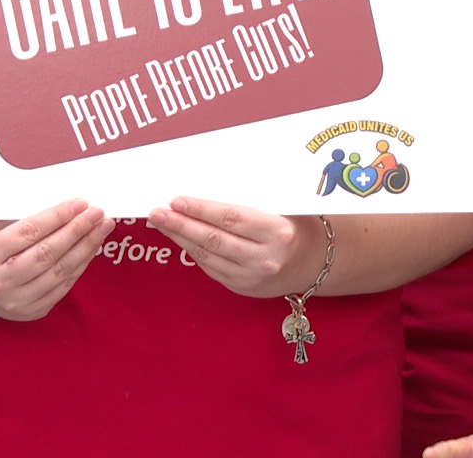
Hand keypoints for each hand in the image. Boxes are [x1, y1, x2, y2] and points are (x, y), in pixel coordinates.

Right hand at [0, 200, 112, 321]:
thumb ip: (31, 223)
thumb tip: (72, 210)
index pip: (29, 231)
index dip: (58, 216)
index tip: (80, 204)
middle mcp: (0, 281)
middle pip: (47, 252)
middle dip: (77, 230)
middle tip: (98, 214)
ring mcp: (17, 300)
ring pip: (59, 271)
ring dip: (86, 247)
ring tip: (101, 228)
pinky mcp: (33, 311)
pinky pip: (64, 285)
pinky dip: (81, 264)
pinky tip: (91, 248)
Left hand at [149, 197, 320, 297]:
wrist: (314, 262)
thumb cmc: (297, 226)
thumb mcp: (285, 208)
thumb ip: (253, 200)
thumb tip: (210, 185)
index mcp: (278, 232)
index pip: (231, 218)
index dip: (201, 210)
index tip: (178, 201)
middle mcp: (265, 258)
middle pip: (214, 239)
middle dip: (181, 225)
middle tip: (158, 213)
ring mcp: (253, 277)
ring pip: (207, 256)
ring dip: (181, 239)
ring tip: (163, 224)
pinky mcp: (243, 288)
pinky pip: (211, 269)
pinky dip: (194, 253)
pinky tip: (182, 240)